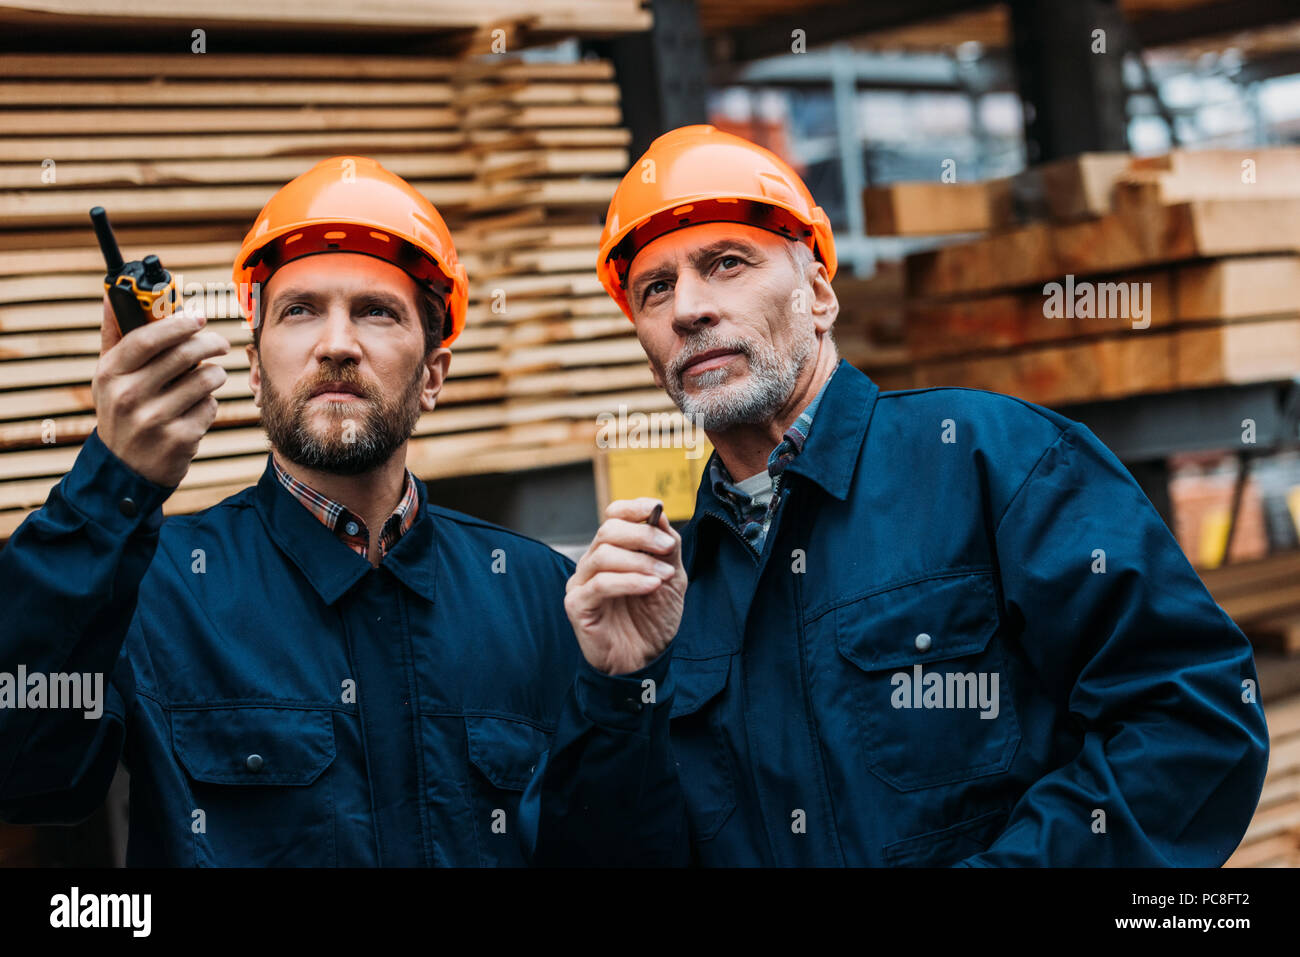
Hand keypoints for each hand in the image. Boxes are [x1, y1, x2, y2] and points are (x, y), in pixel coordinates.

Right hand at [91, 294, 228, 487]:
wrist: (125, 470)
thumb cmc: (121, 410)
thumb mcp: (109, 376)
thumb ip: (114, 335)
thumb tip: (111, 293)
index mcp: (110, 374)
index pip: (147, 338)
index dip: (178, 323)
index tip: (199, 317)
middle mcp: (129, 396)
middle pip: (184, 354)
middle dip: (210, 343)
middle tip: (220, 343)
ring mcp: (154, 419)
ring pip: (205, 379)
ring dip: (214, 374)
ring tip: (207, 378)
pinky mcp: (179, 438)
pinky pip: (210, 406)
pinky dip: (209, 404)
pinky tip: (196, 410)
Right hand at [564, 498, 686, 674]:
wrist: (646, 661)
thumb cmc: (654, 620)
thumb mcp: (670, 578)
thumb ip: (666, 547)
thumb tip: (658, 515)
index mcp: (613, 551)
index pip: (613, 516)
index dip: (633, 508)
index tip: (656, 509)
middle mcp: (593, 563)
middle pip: (608, 531)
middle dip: (642, 535)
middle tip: (668, 547)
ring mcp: (582, 583)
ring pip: (603, 555)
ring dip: (639, 561)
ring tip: (663, 576)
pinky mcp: (578, 605)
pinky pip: (600, 584)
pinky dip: (629, 581)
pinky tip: (650, 586)